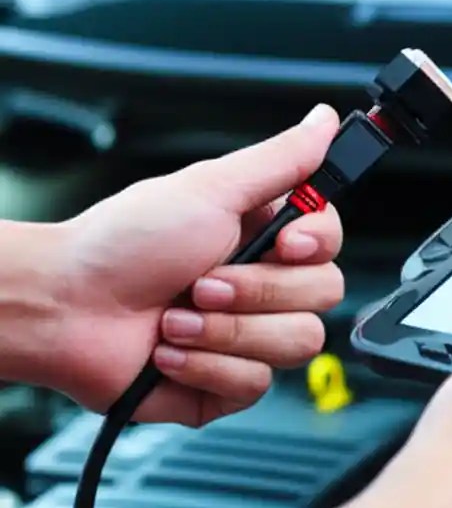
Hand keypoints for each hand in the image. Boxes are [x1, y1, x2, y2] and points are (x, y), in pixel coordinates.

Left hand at [49, 104, 344, 424]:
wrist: (65, 310)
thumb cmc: (120, 245)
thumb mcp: (208, 188)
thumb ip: (280, 160)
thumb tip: (324, 122)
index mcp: (264, 236)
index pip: (330, 243)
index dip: (315, 246)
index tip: (283, 243)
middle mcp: (263, 287)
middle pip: (323, 295)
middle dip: (256, 291)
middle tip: (203, 280)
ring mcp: (250, 337)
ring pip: (298, 343)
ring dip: (228, 331)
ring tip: (177, 318)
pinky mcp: (230, 385)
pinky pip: (257, 382)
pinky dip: (206, 365)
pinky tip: (170, 352)